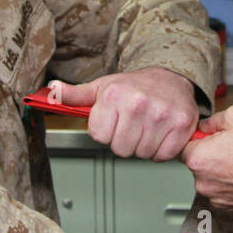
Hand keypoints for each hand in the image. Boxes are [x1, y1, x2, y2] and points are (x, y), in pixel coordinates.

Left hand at [49, 68, 197, 159]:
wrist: (171, 77)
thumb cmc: (134, 86)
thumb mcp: (101, 87)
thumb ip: (75, 95)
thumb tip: (51, 91)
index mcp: (114, 95)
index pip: (99, 137)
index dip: (106, 132)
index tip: (115, 121)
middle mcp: (138, 103)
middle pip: (121, 149)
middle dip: (125, 141)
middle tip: (132, 125)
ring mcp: (161, 114)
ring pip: (142, 154)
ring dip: (144, 146)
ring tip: (147, 127)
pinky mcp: (181, 124)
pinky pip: (164, 155)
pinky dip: (162, 150)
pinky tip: (161, 133)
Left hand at [179, 104, 232, 211]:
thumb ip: (212, 121)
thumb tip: (205, 126)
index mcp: (199, 158)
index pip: (184, 146)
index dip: (200, 139)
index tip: (212, 138)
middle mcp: (203, 183)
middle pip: (197, 165)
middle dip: (211, 156)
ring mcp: (217, 199)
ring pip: (211, 181)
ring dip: (221, 172)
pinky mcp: (231, 209)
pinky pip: (223, 193)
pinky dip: (231, 186)